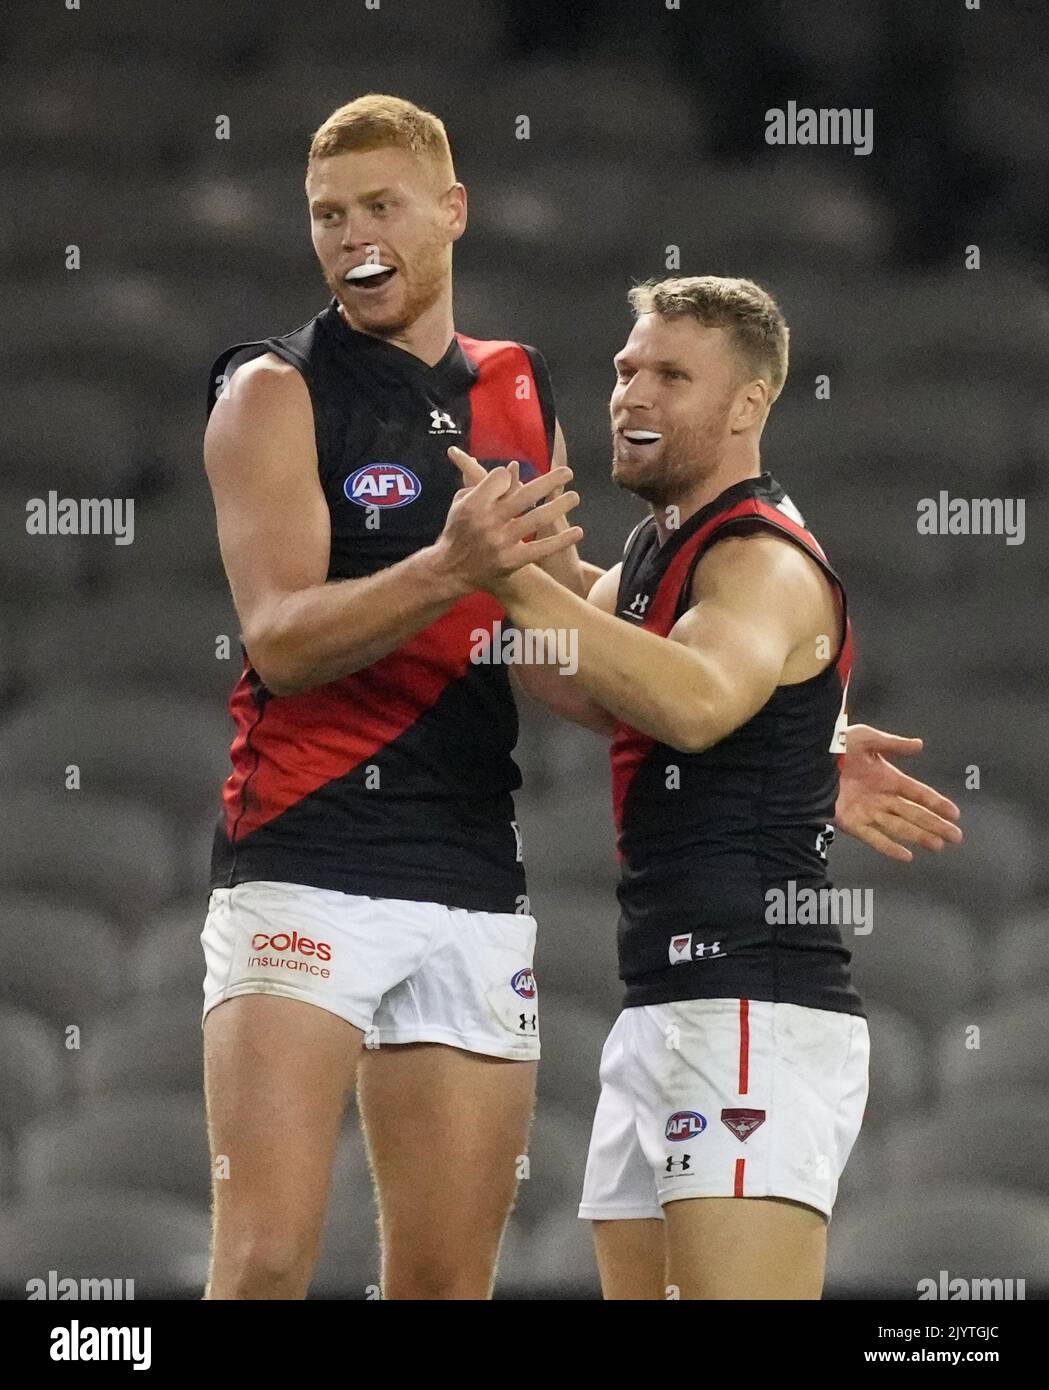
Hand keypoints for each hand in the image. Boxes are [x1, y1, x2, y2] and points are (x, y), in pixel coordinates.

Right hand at [429, 446, 581, 594]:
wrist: (450, 570)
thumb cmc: (458, 530)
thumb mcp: (461, 503)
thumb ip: (483, 486)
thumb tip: (513, 471)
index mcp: (474, 504)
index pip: (502, 477)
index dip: (511, 475)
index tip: (518, 477)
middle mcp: (488, 521)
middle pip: (525, 495)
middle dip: (549, 481)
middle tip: (569, 472)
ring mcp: (500, 542)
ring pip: (536, 520)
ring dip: (559, 506)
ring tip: (575, 497)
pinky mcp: (510, 561)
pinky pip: (540, 550)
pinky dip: (560, 540)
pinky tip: (578, 532)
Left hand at [835, 724, 963, 861]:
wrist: (808, 759)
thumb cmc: (837, 745)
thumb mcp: (867, 738)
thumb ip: (893, 744)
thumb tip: (920, 745)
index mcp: (887, 778)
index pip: (918, 793)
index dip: (936, 803)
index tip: (954, 814)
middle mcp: (881, 797)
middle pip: (913, 814)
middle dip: (935, 825)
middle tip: (956, 837)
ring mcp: (867, 811)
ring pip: (899, 827)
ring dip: (919, 836)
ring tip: (938, 845)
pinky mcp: (851, 822)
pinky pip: (873, 837)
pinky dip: (889, 847)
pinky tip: (907, 856)